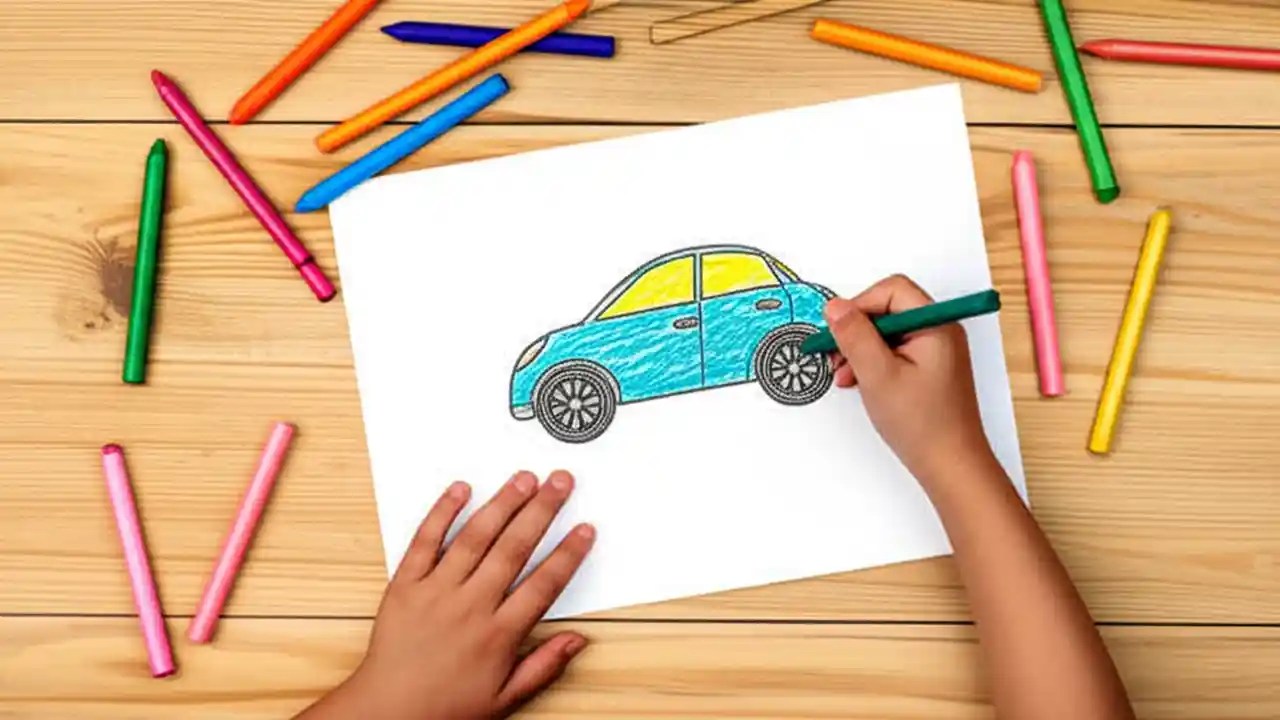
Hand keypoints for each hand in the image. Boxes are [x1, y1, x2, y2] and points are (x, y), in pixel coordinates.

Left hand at [296, 471, 595, 719]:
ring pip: (475, 538)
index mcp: (498, 635)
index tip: (584, 530)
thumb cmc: (444, 708)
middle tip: (560, 482)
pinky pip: (425, 541)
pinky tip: (460, 489)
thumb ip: (543, 666)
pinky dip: (442, 513)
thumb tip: (577, 640)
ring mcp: (436, 592)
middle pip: (514, 548)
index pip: (543, 584)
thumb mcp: (504, 699)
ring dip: (502, 504)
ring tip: (523, 479)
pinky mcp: (405, 585)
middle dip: (542, 510)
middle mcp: (470, 607)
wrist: (387, 712)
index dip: (568, 554)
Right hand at [824, 275, 994, 485]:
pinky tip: (860, 383)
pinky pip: (895, 351)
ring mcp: (936, 350)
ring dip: (861, 349)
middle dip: (858, 331)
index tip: (837, 330)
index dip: (860, 305)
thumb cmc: (922, 425)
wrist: (951, 466)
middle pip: (889, 309)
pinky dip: (874, 363)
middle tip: (836, 355)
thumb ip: (854, 336)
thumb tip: (835, 306)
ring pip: (888, 333)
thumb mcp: (877, 375)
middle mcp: (940, 331)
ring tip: (845, 377)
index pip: (892, 290)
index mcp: (935, 325)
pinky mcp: (930, 368)